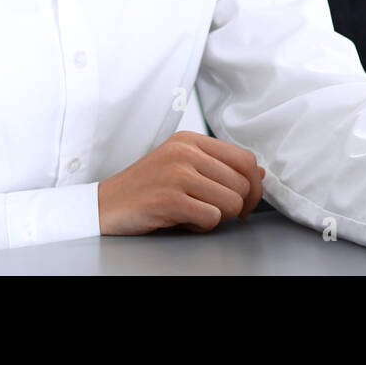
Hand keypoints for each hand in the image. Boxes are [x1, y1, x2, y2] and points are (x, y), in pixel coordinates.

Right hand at [97, 130, 265, 235]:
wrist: (105, 205)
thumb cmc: (146, 188)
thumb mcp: (181, 166)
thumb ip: (219, 166)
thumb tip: (259, 172)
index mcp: (190, 140)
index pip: (244, 158)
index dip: (253, 185)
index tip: (245, 201)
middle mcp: (185, 152)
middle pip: (242, 183)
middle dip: (236, 205)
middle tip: (216, 212)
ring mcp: (177, 174)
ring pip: (231, 202)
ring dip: (217, 216)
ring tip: (193, 212)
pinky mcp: (170, 199)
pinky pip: (211, 218)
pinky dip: (200, 226)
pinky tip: (182, 219)